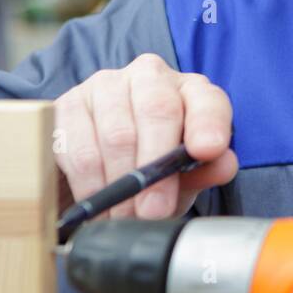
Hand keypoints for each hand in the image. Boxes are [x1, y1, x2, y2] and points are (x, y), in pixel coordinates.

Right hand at [53, 53, 238, 218]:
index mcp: (191, 90)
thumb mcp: (186, 172)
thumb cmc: (156, 162)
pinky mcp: (68, 103)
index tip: (207, 151)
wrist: (104, 162)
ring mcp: (106, 85)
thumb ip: (208, 168)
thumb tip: (224, 164)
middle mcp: (150, 76)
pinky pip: (77, 146)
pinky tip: (97, 202)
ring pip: (115, 133)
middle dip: (155, 168)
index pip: (207, 100)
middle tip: (153, 211)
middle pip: (157, 111)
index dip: (208, 124)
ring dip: (120, 183)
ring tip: (125, 216)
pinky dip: (89, 182)